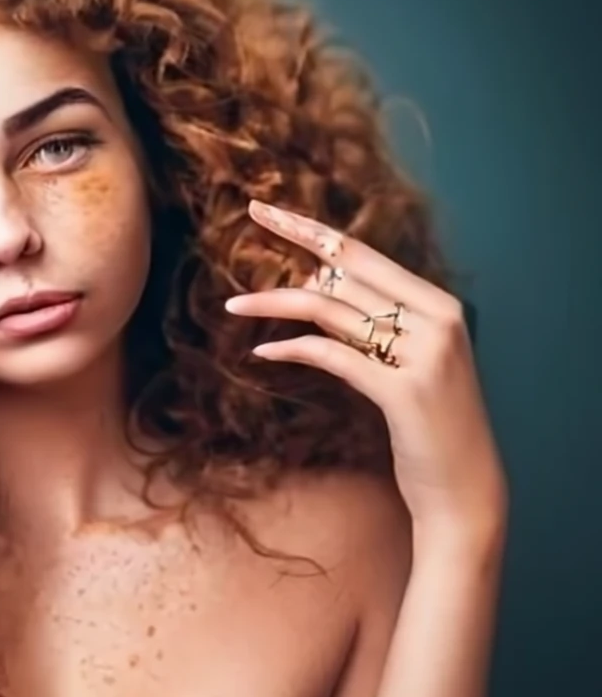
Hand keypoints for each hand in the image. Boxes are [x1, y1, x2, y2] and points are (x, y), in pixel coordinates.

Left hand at [224, 199, 507, 538]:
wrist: (463, 486)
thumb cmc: (428, 423)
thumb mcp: (406, 361)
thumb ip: (371, 323)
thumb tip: (315, 286)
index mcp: (439, 304)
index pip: (366, 253)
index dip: (316, 229)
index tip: (273, 210)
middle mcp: (437, 319)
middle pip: (349, 267)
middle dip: (295, 236)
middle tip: (252, 213)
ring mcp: (425, 353)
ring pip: (332, 309)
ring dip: (276, 303)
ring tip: (233, 304)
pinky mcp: (403, 391)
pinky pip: (333, 355)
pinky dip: (293, 350)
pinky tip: (262, 352)